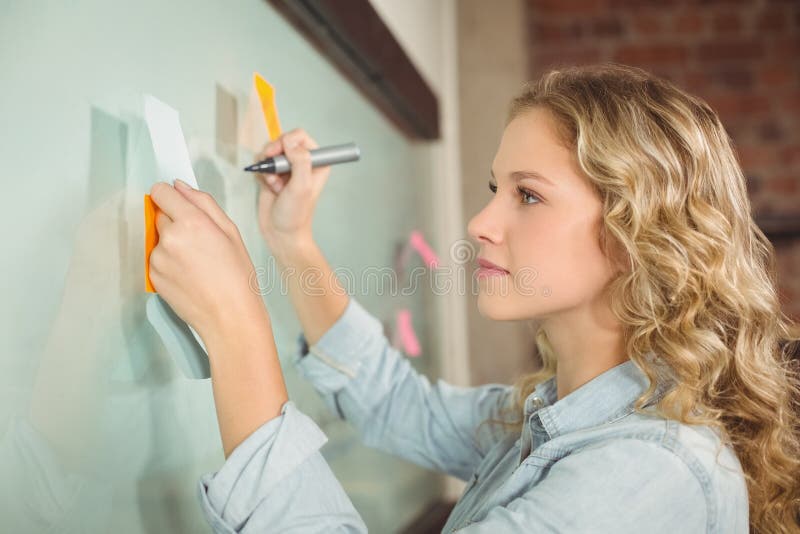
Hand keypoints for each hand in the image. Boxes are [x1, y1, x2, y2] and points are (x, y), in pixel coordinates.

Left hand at [148, 180, 264, 337]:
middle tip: (200, 241)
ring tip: (198, 263)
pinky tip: (190, 275)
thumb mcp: (231, 232)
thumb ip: (203, 203)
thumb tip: (181, 186)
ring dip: (173, 244)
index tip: (178, 203)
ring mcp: (158, 259)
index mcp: (191, 222)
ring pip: (159, 238)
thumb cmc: (238, 278)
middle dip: (176, 221)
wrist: (230, 317)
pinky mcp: (153, 276)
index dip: (170, 196)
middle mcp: (170, 238)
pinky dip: (170, 263)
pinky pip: (157, 259)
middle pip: (160, 215)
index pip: (161, 192)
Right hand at [255, 129, 330, 248]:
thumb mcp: (301, 186)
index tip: (280, 154)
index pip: (300, 137)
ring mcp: (287, 168)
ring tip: (274, 184)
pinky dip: (261, 174)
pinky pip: (261, 163)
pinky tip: (269, 187)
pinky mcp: (273, 175)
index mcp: (317, 162)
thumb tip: (289, 140)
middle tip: (274, 171)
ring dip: (268, 167)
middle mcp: (302, 162)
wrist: (281, 234)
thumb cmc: (296, 215)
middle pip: (282, 141)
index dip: (287, 142)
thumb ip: (299, 160)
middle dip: (274, 156)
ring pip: (269, 152)